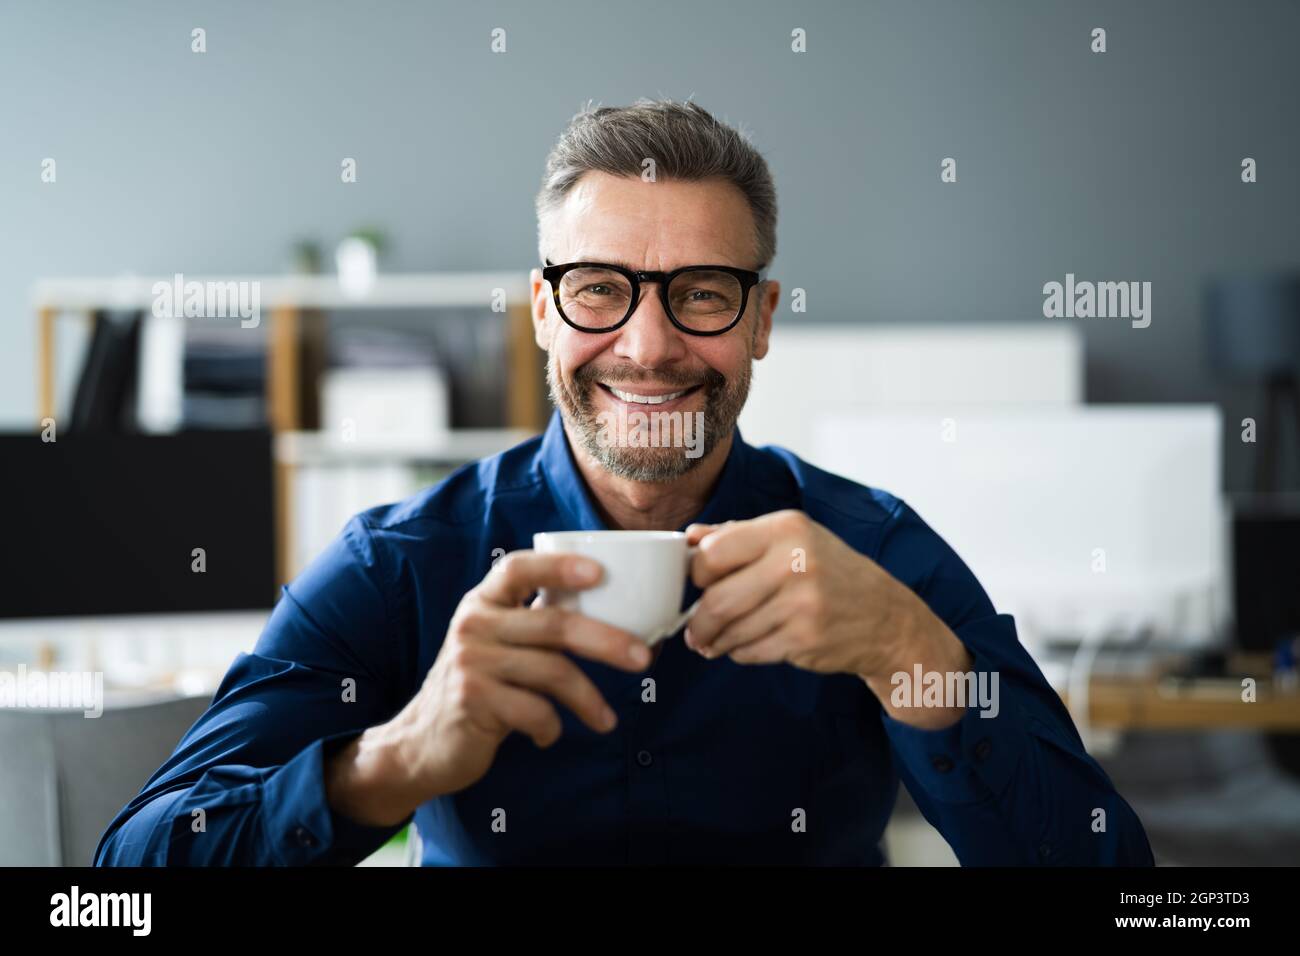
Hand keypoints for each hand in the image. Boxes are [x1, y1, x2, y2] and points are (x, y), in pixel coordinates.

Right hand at [328, 551, 650, 825]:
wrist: (422, 741)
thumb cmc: (480, 686)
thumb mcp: (499, 644)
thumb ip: (536, 625)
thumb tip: (614, 613)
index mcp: (483, 601)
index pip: (518, 568)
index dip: (558, 565)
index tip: (600, 571)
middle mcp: (473, 624)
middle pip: (554, 624)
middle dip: (607, 641)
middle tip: (643, 659)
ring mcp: (470, 661)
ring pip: (553, 672)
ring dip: (589, 700)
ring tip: (607, 720)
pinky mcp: (472, 700)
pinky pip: (535, 711)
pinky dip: (552, 728)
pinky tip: (549, 735)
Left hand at [683, 510, 911, 676]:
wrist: (886, 618)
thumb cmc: (830, 573)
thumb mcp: (793, 538)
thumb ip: (738, 535)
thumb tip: (689, 538)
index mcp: (787, 528)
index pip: (713, 552)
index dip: (696, 572)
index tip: (698, 584)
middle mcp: (796, 562)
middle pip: (717, 599)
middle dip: (698, 620)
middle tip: (694, 628)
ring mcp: (802, 603)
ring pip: (731, 631)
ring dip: (715, 641)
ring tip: (713, 641)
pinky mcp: (805, 639)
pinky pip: (750, 652)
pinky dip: (739, 653)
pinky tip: (746, 645)